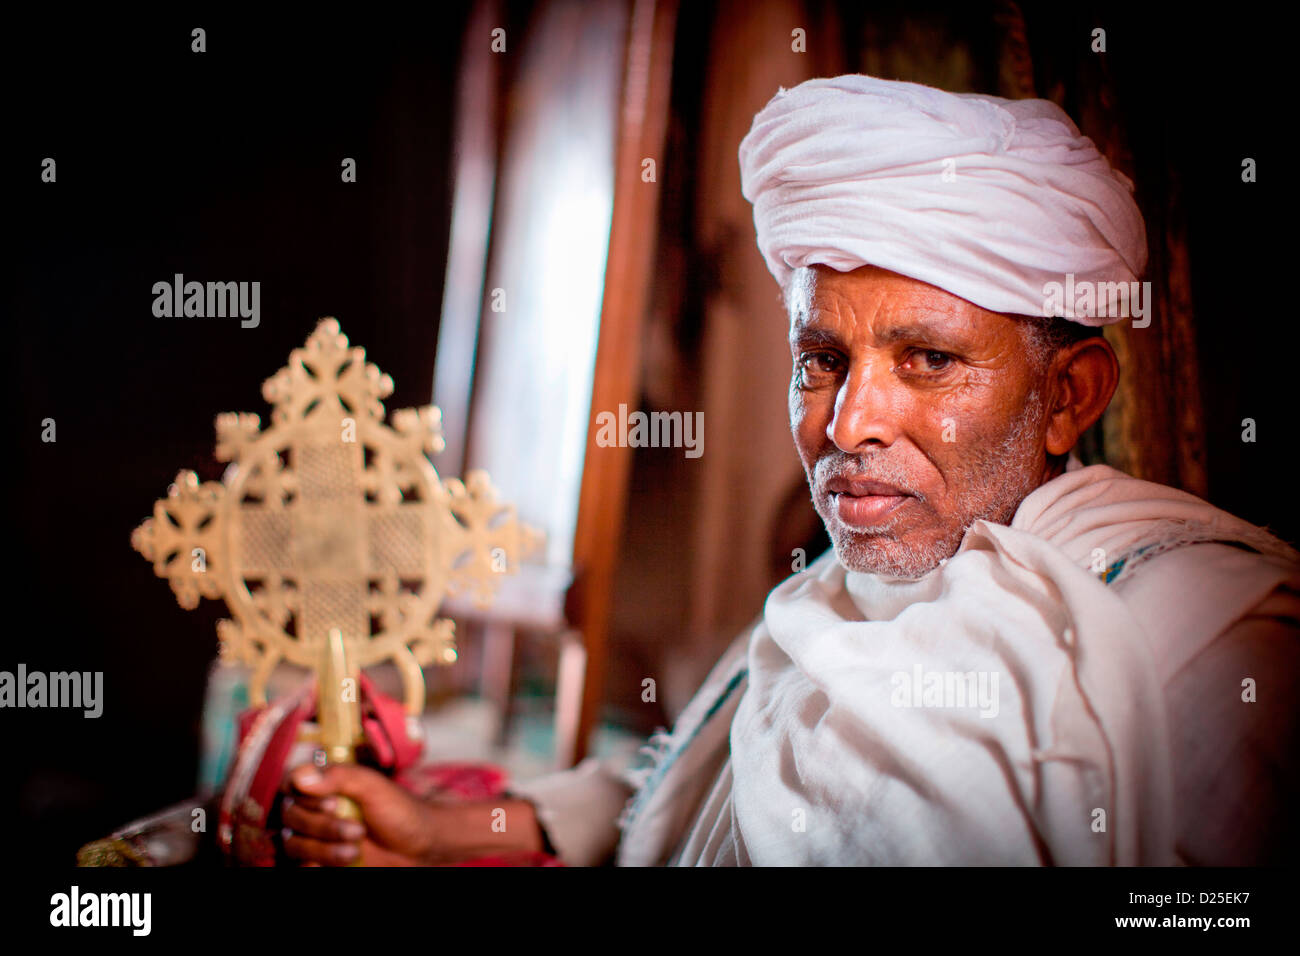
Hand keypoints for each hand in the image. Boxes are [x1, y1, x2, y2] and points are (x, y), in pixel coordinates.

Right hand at [281, 763, 435, 865]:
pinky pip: (299, 865)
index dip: (306, 797)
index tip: (334, 803)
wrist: (417, 846)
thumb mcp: (373, 786)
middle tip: (358, 829)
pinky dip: (320, 864)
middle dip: (323, 826)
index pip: (290, 785)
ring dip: (323, 848)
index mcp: (324, 784)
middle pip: (290, 816)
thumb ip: (339, 776)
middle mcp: (313, 809)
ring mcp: (313, 836)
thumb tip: (301, 776)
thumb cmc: (398, 810)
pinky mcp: (317, 860)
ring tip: (355, 849)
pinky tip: (347, 860)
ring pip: (293, 844)